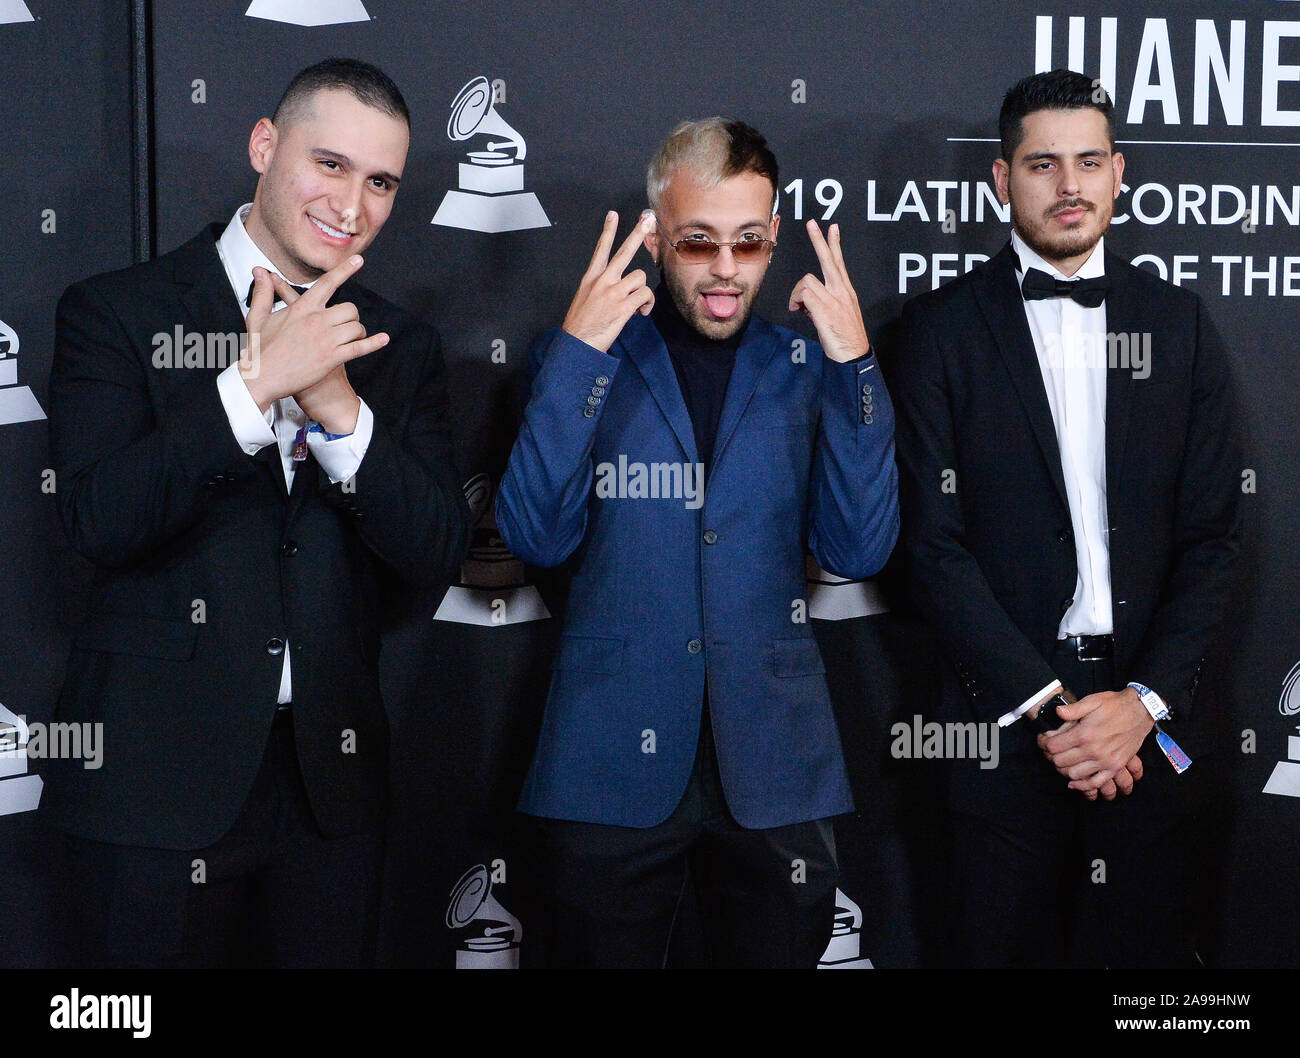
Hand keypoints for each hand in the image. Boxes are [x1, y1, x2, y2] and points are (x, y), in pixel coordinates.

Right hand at [241, 255, 387, 416]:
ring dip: (357, 332)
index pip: (327, 283)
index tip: (358, 260)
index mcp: (302, 309)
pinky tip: (383, 339)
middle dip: (350, 316)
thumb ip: (263, 293)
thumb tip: (260, 272)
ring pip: (356, 326)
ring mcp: (326, 340)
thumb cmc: (260, 350)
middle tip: (345, 324)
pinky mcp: (332, 358)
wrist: (262, 378)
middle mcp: (317, 321)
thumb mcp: (258, 317)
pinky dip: (373, 343)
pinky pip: (359, 348)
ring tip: (351, 337)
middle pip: (349, 308)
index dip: (344, 270)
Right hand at [561, 211, 654, 351]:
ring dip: (643, 292)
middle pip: (624, 252)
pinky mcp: (623, 305)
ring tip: (637, 306)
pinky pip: (645, 295)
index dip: (608, 231)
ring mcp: (613, 292)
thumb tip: (625, 292)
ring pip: (640, 277)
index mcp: (591, 278)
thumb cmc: (581, 325)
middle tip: (648, 219)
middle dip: (638, 234)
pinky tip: (640, 313)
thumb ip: (604, 290)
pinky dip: (647, 305)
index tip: (613, 215)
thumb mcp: (585, 300)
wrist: (576, 344)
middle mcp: (603, 281)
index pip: (600, 249)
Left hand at [788, 220, 870, 362]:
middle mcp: (842, 291)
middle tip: (812, 223)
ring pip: (807, 280)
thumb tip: (807, 303)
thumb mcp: (836, 317)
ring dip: (798, 293)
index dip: (834, 245)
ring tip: (799, 308)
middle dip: (819, 241)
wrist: (853, 355)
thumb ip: (822, 305)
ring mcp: (834, 299)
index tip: (832, 228)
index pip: (840, 263)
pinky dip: (797, 301)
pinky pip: (804, 294)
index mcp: (847, 292)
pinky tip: (799, 311)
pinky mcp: (825, 308)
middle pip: (829, 260)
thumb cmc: (845, 339)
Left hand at [1037, 687, 1153, 792]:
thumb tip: (1057, 712)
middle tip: (1050, 751)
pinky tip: (1074, 781)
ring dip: (1064, 769)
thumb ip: (1073, 709)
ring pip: (1074, 774)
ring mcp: (1105, 761)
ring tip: (1062, 760)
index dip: (1043, 743)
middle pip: (1060, 762)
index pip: (1053, 746)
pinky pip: (1095, 783)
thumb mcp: (1092, 701)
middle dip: (1051, 756)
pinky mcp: (1114, 767)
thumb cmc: (1114, 705)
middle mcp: (1093, 750)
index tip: (1043, 740)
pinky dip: (1082, 785)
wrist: (1140, 712)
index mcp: (1084, 734)